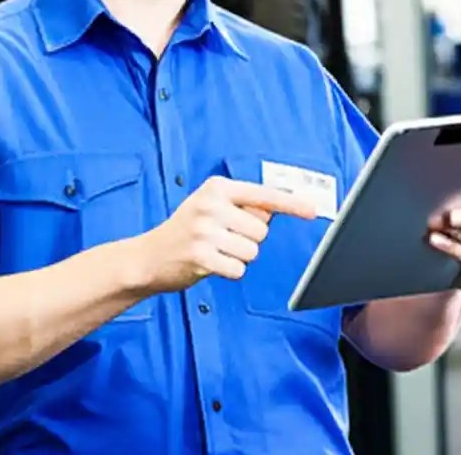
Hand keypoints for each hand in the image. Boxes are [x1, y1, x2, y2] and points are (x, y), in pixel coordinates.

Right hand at [136, 176, 316, 293]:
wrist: (148, 257)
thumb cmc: (186, 231)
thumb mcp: (210, 206)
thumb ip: (243, 205)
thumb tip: (279, 209)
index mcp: (217, 188)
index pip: (264, 195)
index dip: (291, 204)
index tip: (312, 211)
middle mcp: (211, 205)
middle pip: (262, 230)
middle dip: (248, 239)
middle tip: (222, 238)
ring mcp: (204, 231)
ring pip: (252, 252)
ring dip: (238, 257)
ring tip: (215, 250)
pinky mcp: (200, 256)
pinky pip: (238, 269)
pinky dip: (229, 271)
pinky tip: (210, 264)